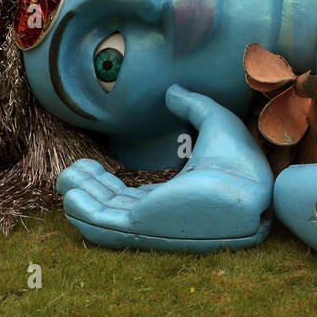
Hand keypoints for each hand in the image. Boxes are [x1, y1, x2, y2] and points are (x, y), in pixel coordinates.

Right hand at [57, 85, 272, 251]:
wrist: (253, 187)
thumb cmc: (243, 162)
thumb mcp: (215, 123)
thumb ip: (194, 105)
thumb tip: (172, 90)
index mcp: (176, 197)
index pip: (135, 198)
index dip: (109, 185)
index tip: (88, 167)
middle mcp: (161, 213)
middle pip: (114, 207)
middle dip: (90, 190)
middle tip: (70, 171)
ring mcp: (150, 223)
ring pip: (103, 215)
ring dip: (81, 198)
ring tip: (64, 177)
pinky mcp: (143, 226)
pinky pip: (103, 223)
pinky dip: (82, 210)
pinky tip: (68, 192)